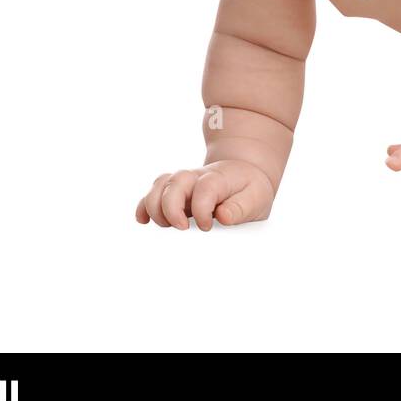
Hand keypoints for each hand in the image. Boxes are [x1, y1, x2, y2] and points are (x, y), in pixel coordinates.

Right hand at [135, 159, 274, 229]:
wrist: (245, 171)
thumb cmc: (250, 189)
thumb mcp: (257, 197)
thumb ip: (241, 207)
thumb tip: (223, 217)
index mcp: (220, 177)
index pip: (205, 188)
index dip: (202, 209)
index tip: (208, 226)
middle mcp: (198, 176)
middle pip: (176, 181)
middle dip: (172, 207)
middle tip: (183, 228)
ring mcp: (185, 181)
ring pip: (160, 184)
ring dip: (155, 206)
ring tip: (165, 226)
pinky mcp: (175, 190)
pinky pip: (153, 192)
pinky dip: (144, 205)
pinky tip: (143, 221)